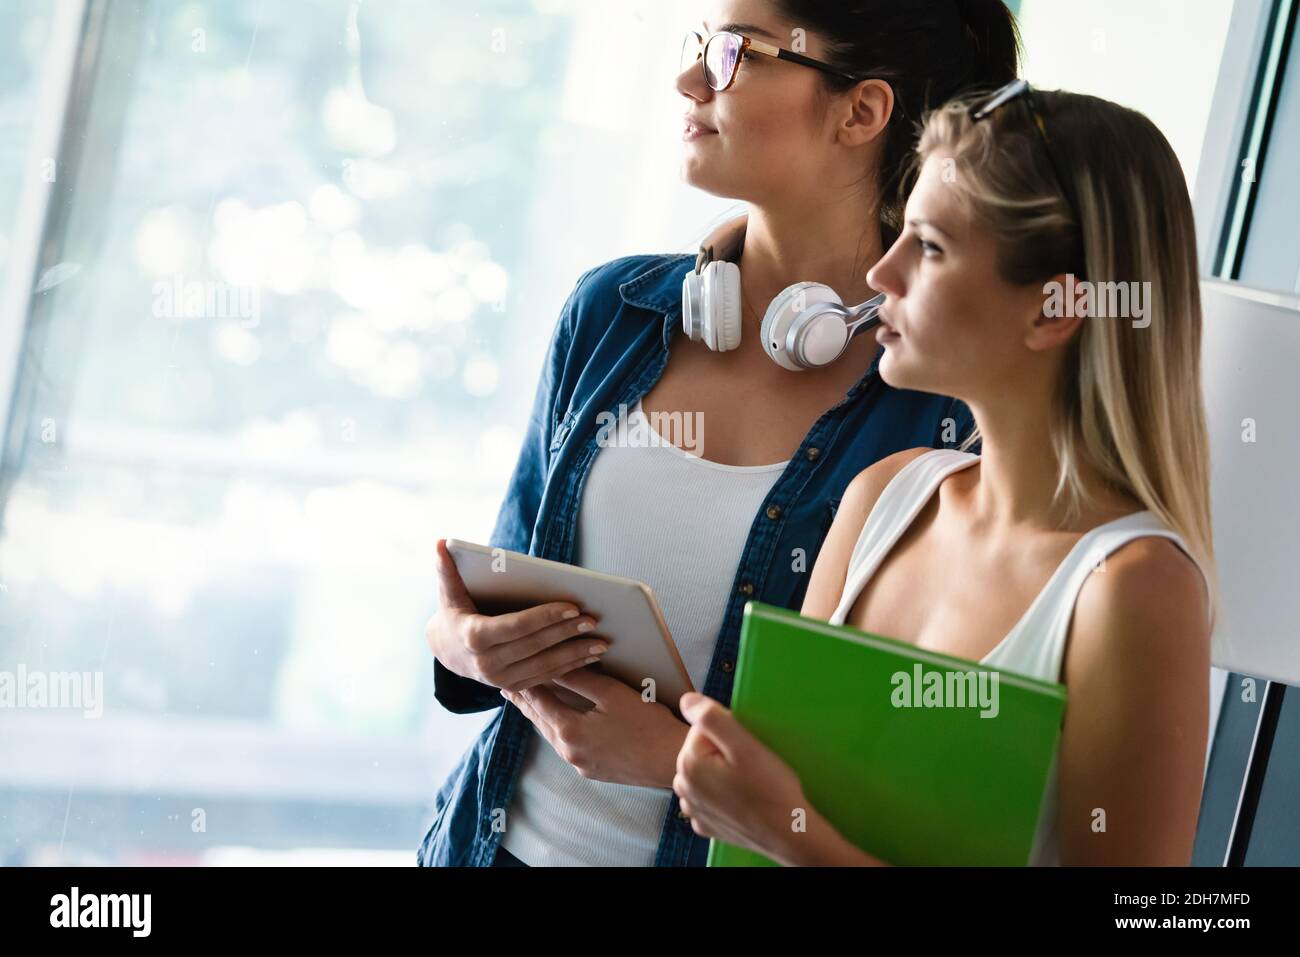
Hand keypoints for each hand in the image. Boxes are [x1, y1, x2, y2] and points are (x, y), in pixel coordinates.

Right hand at [424, 539, 608, 691]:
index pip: (516, 626)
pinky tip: (590, 657)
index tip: (572, 607)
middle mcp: (487, 663)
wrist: (447, 651)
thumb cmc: (455, 614)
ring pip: (545, 667)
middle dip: (567, 633)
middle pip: (536, 646)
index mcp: (475, 636)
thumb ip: (446, 569)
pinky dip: (570, 668)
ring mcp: (501, 680)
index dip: (545, 617)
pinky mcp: (513, 688)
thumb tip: (440, 542)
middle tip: (594, 620)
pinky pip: (546, 678)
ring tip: (601, 643)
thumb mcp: (448, 593)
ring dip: (575, 655)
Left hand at [502, 668, 688, 788]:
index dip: (524, 684)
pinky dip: (556, 729)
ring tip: (528, 702)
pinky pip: (565, 746)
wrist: (673, 761)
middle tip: (508, 687)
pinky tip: (558, 722)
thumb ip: (579, 679)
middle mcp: (569, 751)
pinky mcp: (592, 771)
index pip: (537, 701)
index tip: (511, 671)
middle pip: (539, 721)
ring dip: (539, 717)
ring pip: (550, 735)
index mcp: (569, 730)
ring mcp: (580, 764)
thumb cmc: (648, 724)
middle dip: (524, 702)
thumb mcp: (612, 693)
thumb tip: (554, 666)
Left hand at [673, 693, 883, 865]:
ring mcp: (693, 808)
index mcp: (688, 763)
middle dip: (724, 752)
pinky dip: (724, 794)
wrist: (788, 834)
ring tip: (749, 783)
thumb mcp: (744, 745)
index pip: (703, 728)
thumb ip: (711, 718)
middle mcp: (682, 786)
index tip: (747, 749)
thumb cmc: (770, 789)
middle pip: (702, 750)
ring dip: (723, 772)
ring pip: (707, 772)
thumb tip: (687, 700)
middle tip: (751, 767)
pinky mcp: (705, 823)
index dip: (729, 733)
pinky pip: (711, 796)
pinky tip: (743, 800)